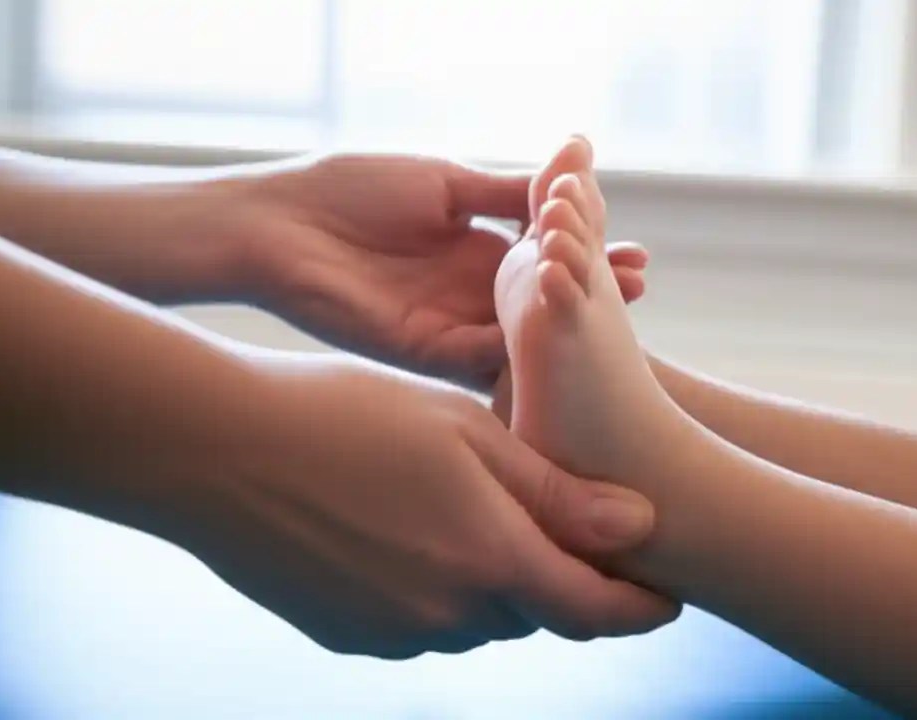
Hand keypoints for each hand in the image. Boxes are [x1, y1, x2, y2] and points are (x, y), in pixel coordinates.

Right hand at [175, 353, 678, 657]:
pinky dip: (439, 589)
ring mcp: (392, 635)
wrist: (216, 451)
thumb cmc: (346, 415)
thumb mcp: (464, 432)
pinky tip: (411, 530)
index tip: (667, 596)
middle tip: (560, 523)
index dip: (641, 608)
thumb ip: (556, 493)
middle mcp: (446, 616)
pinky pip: (421, 623)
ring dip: (495, 581)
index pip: (595, 612)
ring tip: (471, 511)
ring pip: (478, 617)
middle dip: (560, 578)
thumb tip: (642, 526)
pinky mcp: (348, 636)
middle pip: (536, 611)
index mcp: (488, 559)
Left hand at [201, 154, 646, 385]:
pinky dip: (514, 344)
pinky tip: (553, 332)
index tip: (638, 256)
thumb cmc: (348, 190)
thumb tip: (563, 179)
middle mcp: (465, 294)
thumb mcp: (444, 182)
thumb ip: (503, 192)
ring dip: (561, 324)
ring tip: (610, 314)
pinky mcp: (417, 349)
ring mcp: (443, 325)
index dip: (588, 260)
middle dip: (589, 296)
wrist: (276, 221)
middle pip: (540, 302)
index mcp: (472, 251)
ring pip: (516, 333)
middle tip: (640, 287)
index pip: (544, 262)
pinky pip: (475, 354)